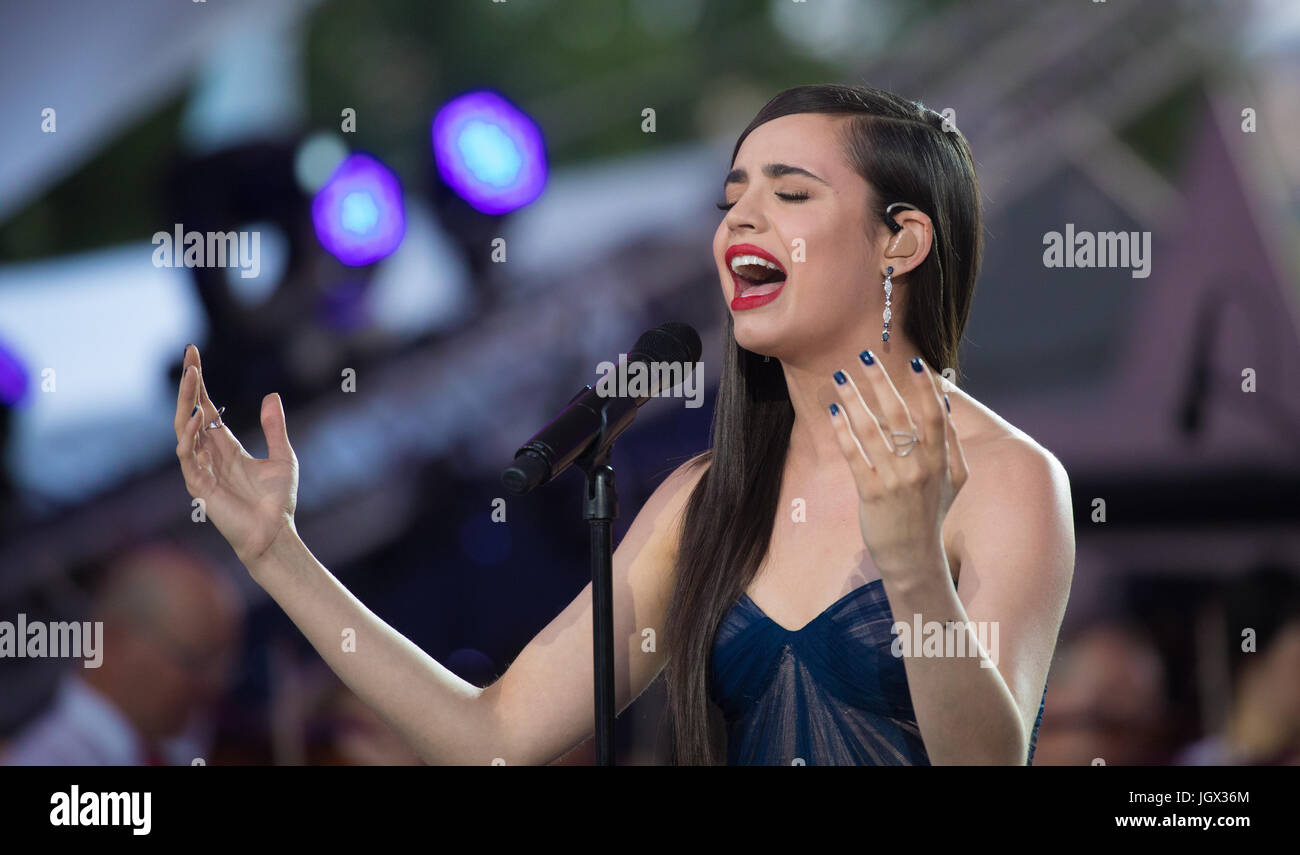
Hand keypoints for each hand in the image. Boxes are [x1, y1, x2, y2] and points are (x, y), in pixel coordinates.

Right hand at [174, 344, 299, 567]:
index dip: (199, 384)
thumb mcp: (282, 457)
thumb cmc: (276, 502)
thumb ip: (274, 428)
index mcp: (225, 446)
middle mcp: (209, 454)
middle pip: (190, 412)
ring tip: (192, 376)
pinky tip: (197, 417)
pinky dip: (190, 436)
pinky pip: (188, 456)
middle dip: (189, 385)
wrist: (274, 534)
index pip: (205, 408)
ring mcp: (201, 469)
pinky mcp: (199, 486)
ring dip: (186, 402)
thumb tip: (271, 395)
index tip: (193, 355)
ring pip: (184, 429)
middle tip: (190, 357)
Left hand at [827, 353, 967, 578]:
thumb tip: (946, 405)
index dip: (924, 386)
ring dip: (854, 399)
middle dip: (881, 382)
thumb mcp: (955, 481)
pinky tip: (833, 411)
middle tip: (865, 357)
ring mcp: (896, 481)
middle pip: (900, 415)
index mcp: (943, 461)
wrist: (914, 558)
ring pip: (872, 430)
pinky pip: (854, 454)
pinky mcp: (872, 493)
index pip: (935, 415)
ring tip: (840, 378)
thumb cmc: (932, 514)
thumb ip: (953, 444)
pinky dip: (843, 430)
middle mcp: (921, 468)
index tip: (913, 360)